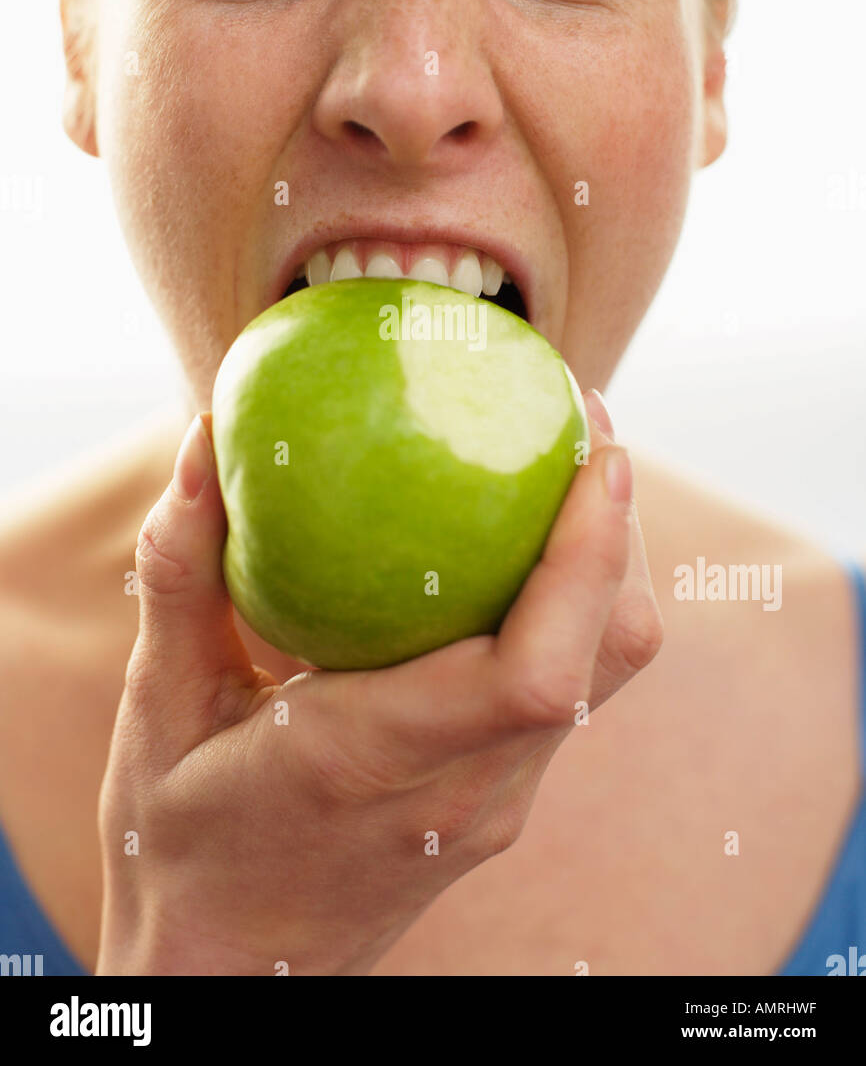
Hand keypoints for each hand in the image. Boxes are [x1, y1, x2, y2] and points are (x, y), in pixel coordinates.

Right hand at [95, 392, 661, 975]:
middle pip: (606, 657)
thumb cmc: (181, 846)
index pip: (534, 672)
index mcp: (374, 764)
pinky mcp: (501, 802)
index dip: (588, 558)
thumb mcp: (156, 712)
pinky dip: (576, 604)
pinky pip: (571, 690)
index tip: (593, 454)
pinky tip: (521, 545)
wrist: (230, 977)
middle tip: (581, 418)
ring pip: (605, 674)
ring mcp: (495, 804)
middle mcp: (464, 790)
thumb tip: (199, 442)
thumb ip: (179, 575)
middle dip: (620, 530)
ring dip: (609, 564)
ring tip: (566, 465)